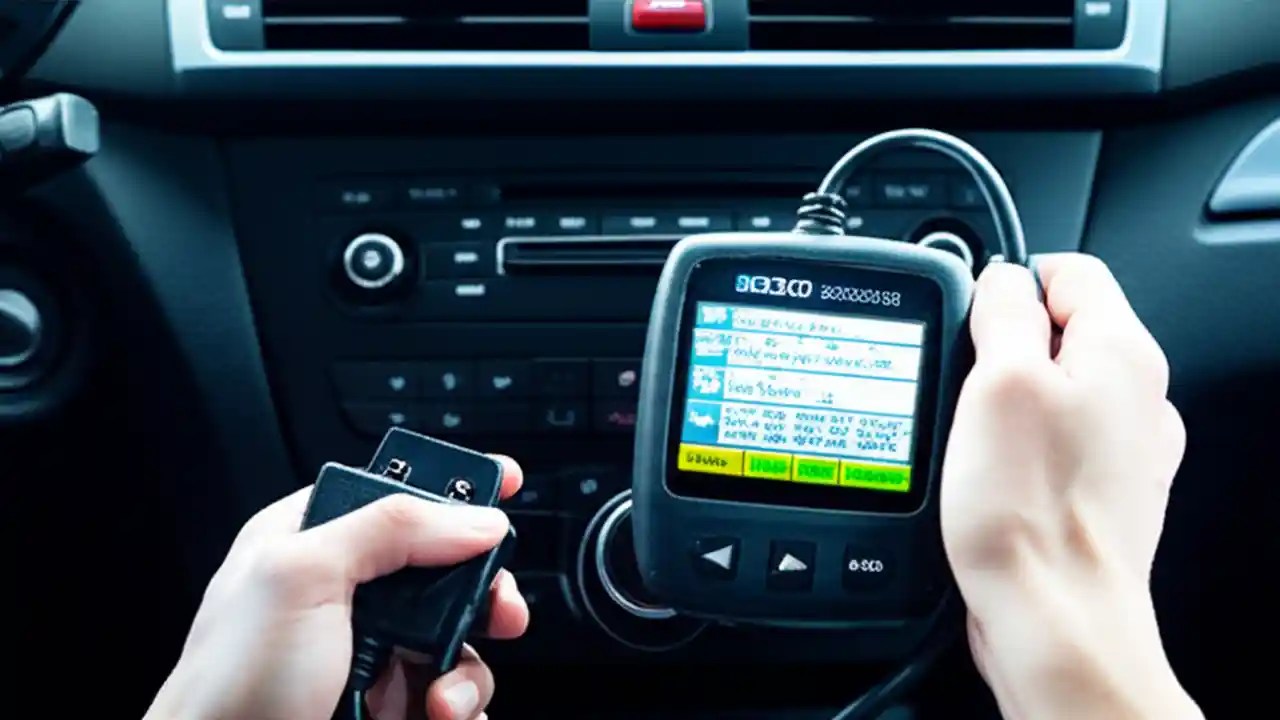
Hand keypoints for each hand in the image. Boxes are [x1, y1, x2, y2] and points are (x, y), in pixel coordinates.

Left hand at [145, 456, 528, 719]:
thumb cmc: (229, 691)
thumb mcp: (301, 577)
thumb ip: (389, 529)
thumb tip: (472, 517)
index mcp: (310, 542)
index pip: (394, 493)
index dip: (451, 487)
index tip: (506, 483)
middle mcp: (343, 595)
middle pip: (444, 568)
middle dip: (482, 589)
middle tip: (500, 607)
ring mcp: (367, 656)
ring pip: (457, 639)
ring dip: (468, 670)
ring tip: (443, 698)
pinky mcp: (387, 708)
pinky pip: (452, 695)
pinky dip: (461, 708)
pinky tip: (442, 717)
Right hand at [941, 255, 1199, 719]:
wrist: (1052, 616)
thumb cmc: (1030, 511)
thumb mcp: (999, 380)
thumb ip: (1003, 311)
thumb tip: (1001, 279)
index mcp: (1123, 352)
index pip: (1070, 272)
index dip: (1011, 282)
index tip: (972, 316)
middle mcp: (1137, 397)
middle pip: (1058, 333)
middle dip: (1001, 349)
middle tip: (964, 387)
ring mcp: (1123, 449)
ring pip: (1050, 392)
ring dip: (1004, 404)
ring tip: (972, 440)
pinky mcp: (1097, 492)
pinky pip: (1049, 444)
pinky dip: (1014, 450)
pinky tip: (987, 476)